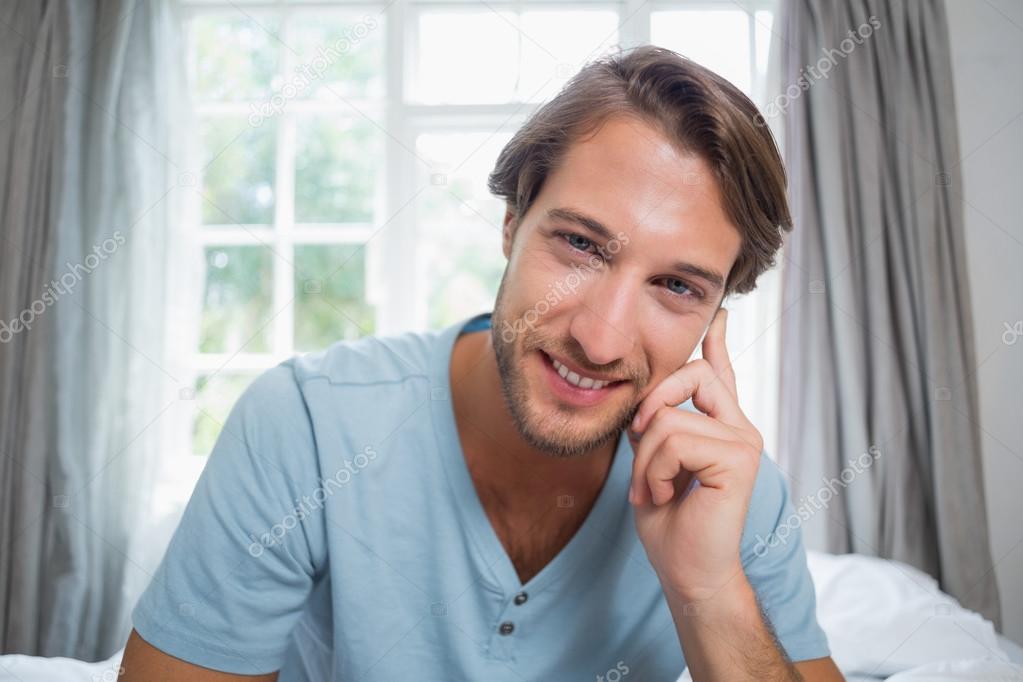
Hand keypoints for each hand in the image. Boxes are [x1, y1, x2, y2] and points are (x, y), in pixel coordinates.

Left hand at [628, 308, 762, 601]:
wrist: (687, 572)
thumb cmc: (670, 524)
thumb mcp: (652, 464)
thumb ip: (655, 427)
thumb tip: (644, 393)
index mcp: (721, 428)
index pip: (721, 375)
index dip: (717, 342)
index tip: (719, 312)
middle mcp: (739, 428)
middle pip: (691, 374)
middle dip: (651, 404)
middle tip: (637, 441)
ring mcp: (743, 440)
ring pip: (668, 417)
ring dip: (644, 460)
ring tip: (652, 490)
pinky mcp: (738, 458)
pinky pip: (674, 440)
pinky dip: (653, 472)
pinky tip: (663, 496)